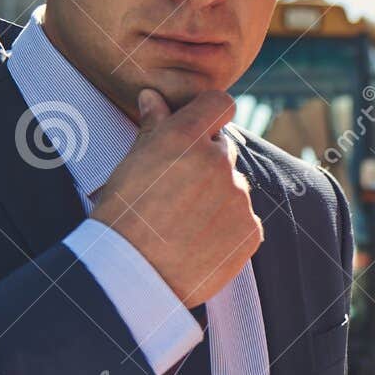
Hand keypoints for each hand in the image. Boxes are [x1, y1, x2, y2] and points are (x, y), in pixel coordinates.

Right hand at [89, 88, 262, 306]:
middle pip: (223, 151)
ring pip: (233, 187)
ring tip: (184, 225)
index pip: (220, 104)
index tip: (201, 130)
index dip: (211, 115)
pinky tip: (200, 244)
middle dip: (206, 164)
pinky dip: (228, 229)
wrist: (133, 277)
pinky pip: (244, 221)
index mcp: (185, 138)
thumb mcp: (131, 167)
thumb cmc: (122, 219)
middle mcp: (218, 162)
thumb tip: (153, 97)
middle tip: (178, 194)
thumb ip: (152, 129)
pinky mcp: (251, 230)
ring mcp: (239, 197)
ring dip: (217, 198)